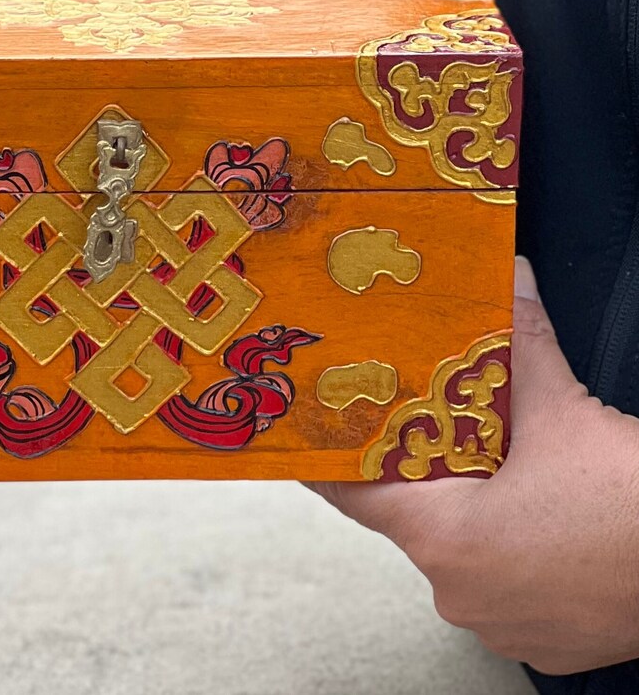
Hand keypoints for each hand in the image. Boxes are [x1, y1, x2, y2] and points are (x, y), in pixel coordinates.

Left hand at [309, 256, 638, 674]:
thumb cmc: (632, 513)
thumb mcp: (565, 414)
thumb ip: (524, 344)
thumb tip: (509, 279)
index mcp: (445, 541)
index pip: (354, 494)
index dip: (331, 456)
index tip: (311, 430)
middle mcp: (462, 592)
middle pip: (413, 514)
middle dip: (421, 465)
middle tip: (423, 419)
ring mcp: (503, 622)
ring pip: (463, 547)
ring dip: (472, 505)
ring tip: (489, 456)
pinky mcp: (546, 637)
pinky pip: (505, 579)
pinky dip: (510, 542)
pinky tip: (532, 505)